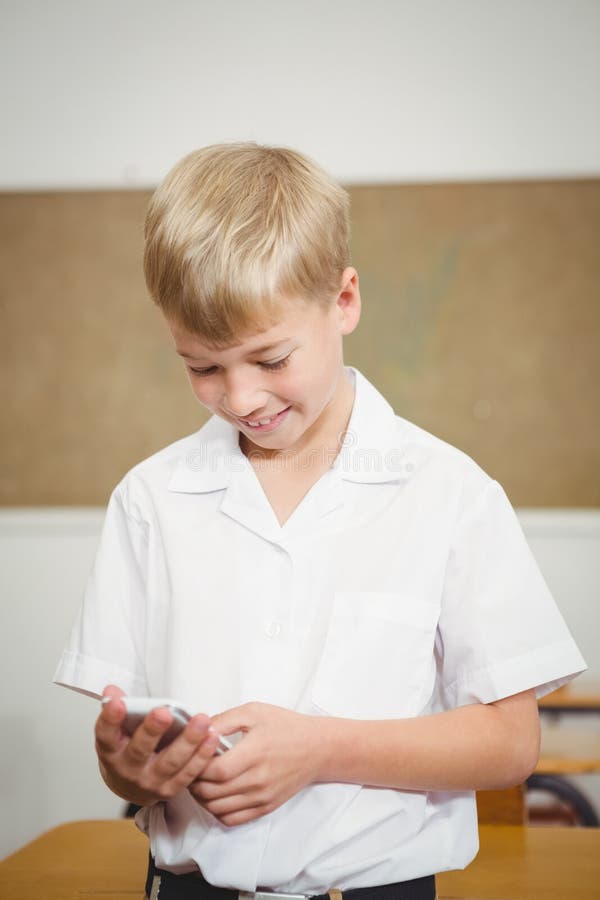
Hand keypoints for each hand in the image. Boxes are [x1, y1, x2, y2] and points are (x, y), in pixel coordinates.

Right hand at [95, 684, 220, 805]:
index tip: (117, 703)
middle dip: (152, 730)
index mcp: (110, 750)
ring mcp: (149, 782)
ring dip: (188, 741)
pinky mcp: (169, 790)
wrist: (130, 785)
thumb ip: (116, 708)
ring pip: (170, 762)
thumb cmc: (125, 748)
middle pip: (140, 750)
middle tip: (164, 712)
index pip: (106, 734)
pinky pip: (188, 774)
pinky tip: (212, 738)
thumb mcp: (115, 729)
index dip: (110, 718)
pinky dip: (201, 756)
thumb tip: (112, 690)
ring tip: (201, 721)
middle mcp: (127, 769)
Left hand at [189, 702, 321, 826]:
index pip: (215, 771)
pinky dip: (217, 811)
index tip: (191, 756)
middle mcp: (257, 780)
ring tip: (199, 781)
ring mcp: (261, 797)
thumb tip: (199, 730)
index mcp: (254, 753)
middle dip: (193, 782)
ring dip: (201, 798)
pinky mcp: (265, 808)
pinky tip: (215, 796)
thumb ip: (224, 720)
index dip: (196, 766)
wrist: (317, 748)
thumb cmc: (286, 727)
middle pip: (212, 792)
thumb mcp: (254, 712)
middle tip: (189, 768)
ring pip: (218, 809)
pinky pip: (232, 819)